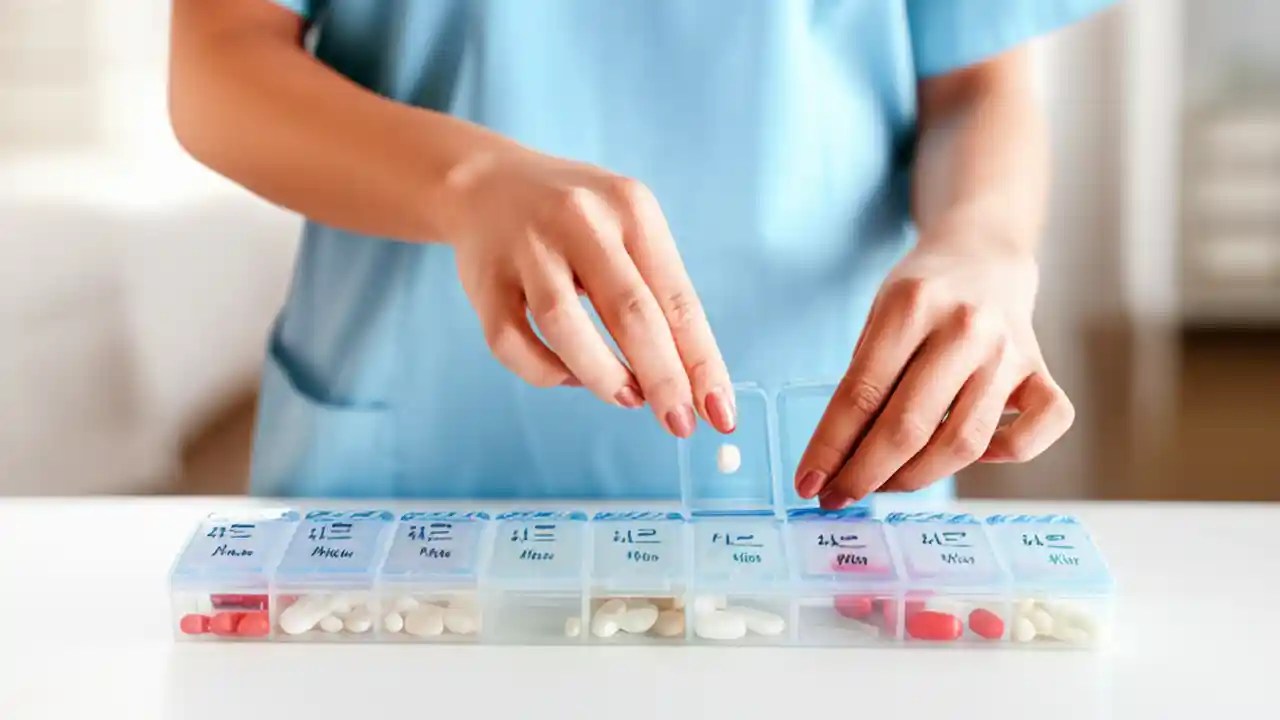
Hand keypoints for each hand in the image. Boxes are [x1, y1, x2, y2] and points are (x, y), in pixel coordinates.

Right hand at [445, 145, 734, 437]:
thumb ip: (656, 291)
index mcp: (631, 207)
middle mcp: (579, 220)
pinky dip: (545, 371)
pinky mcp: (484, 279)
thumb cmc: (576, 219)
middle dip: (663, 379)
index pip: (678, 298)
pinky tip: (569, 376)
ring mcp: (526, 248)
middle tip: (680, 423)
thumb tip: (689, 379)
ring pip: (564, 325)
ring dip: (603, 374)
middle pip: (630, 311)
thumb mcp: (627, 227)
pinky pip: (511, 341)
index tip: (720, 412)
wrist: (486, 183)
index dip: (702, 362)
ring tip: (628, 398)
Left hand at [794, 235, 1073, 507]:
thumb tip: (838, 460)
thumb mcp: (878, 315)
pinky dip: (1003, 455)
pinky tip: (970, 454)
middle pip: (909, 426)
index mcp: (911, 306)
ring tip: (885, 484)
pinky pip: (1037, 431)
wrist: (985, 251)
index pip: (860, 395)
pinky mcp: (1042, 371)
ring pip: (964, 442)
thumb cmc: (922, 293)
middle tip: (840, 496)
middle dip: (865, 474)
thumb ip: (864, 379)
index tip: (808, 484)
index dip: (830, 448)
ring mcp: (1008, 352)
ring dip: (916, 478)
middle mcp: (965, 328)